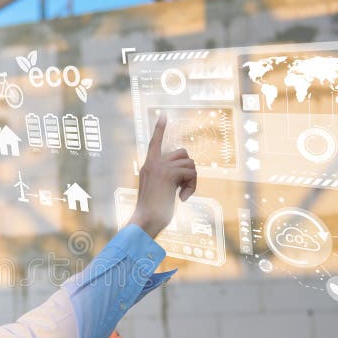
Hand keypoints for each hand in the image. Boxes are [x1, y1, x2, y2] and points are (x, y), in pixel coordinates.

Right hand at [128, 113, 196, 237]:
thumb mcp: (159, 192)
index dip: (160, 129)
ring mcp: (159, 167)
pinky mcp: (168, 173)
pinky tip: (182, 199)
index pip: (154, 143)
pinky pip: (191, 173)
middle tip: (184, 189)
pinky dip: (192, 187)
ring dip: (192, 181)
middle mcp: (152, 163)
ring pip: (190, 164)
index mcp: (148, 167)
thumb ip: (168, 178)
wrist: (144, 221)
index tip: (163, 115)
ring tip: (183, 195)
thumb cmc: (151, 214)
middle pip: (183, 154)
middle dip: (189, 171)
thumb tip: (187, 170)